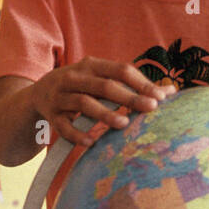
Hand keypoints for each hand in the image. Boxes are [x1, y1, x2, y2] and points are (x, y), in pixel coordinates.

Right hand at [30, 57, 174, 146]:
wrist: (37, 95)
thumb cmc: (83, 87)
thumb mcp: (102, 79)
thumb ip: (133, 85)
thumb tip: (171, 91)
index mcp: (91, 65)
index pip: (120, 70)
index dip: (142, 83)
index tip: (162, 98)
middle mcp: (74, 77)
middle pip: (104, 86)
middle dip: (129, 98)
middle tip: (150, 109)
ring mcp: (60, 96)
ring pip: (83, 103)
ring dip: (104, 114)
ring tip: (124, 124)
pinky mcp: (51, 115)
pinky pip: (63, 126)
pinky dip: (77, 135)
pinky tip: (91, 143)